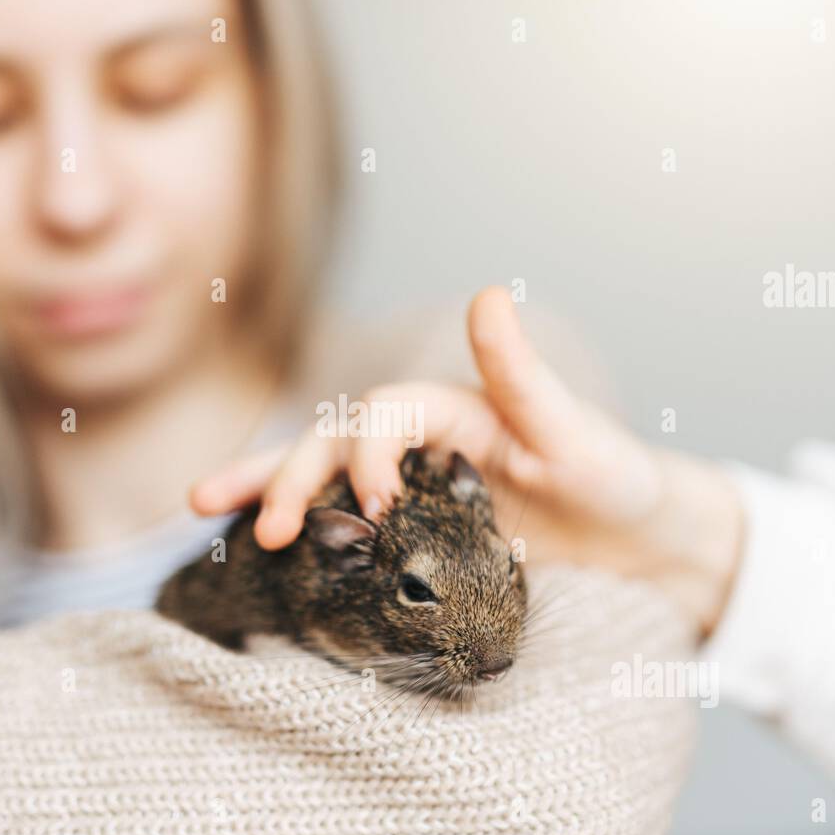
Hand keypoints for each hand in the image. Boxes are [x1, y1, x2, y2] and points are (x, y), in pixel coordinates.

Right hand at [191, 287, 744, 636]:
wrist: (635, 535)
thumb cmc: (612, 478)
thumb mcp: (573, 431)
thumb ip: (521, 376)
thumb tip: (489, 294)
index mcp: (448, 406)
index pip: (381, 414)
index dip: (366, 454)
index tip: (374, 509)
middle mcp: (418, 438)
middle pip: (331, 440)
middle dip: (289, 476)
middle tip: (263, 527)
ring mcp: (411, 481)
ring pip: (319, 472)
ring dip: (263, 485)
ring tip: (199, 505)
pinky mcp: (412, 527)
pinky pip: (341, 520)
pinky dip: (297, 523)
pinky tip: (249, 540)